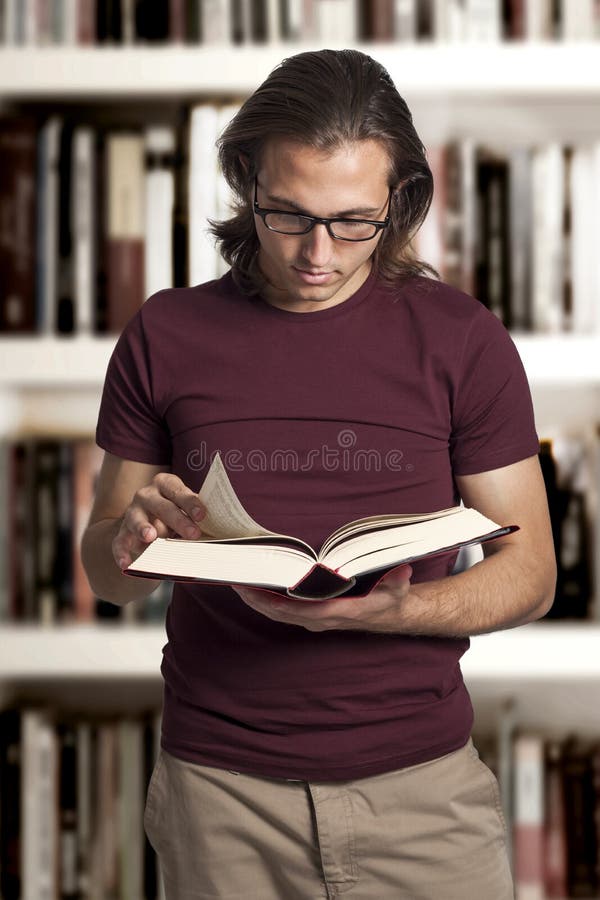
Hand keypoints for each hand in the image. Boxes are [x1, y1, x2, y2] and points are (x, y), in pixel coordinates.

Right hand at [113, 472, 205, 569]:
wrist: (151, 523)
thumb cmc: (177, 514)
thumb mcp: (187, 510)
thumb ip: (196, 516)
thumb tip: (217, 530)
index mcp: (166, 484)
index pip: (178, 490)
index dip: (190, 502)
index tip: (202, 515)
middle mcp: (146, 495)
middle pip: (161, 506)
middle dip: (177, 520)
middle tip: (193, 534)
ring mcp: (132, 513)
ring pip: (136, 519)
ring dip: (143, 527)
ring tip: (151, 537)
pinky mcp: (122, 532)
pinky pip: (119, 542)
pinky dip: (121, 553)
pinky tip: (125, 564)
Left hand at [232, 564, 412, 632]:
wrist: (390, 612)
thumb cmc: (390, 598)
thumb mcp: (399, 589)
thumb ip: (399, 582)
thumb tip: (402, 572)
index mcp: (340, 612)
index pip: (307, 612)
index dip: (284, 605)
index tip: (264, 594)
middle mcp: (323, 619)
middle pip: (284, 614)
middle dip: (259, 601)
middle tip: (238, 584)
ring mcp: (315, 618)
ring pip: (280, 614)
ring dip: (258, 601)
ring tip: (237, 583)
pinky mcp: (311, 613)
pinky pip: (283, 610)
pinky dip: (265, 601)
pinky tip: (252, 587)